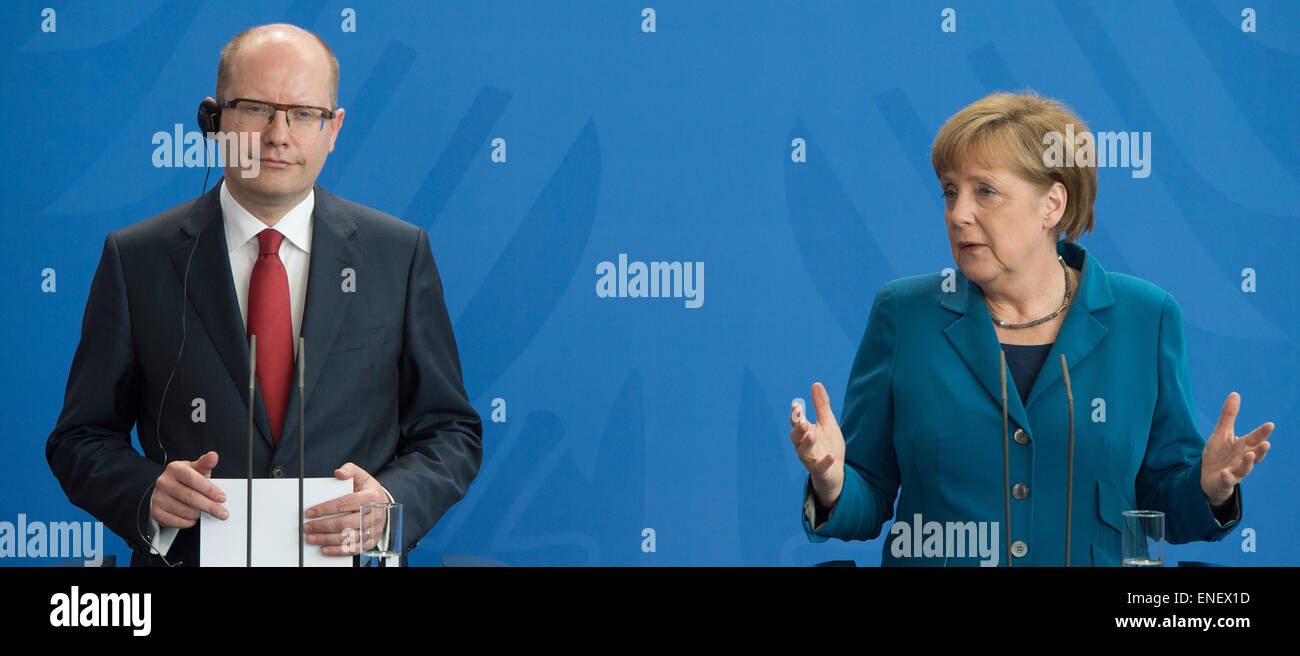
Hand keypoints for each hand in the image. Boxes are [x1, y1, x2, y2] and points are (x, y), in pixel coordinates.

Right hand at [151, 451, 227, 528]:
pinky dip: (189, 522)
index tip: (223, 498)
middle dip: (210, 507)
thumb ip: (205, 464)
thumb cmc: (186, 479)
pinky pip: (177, 522)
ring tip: (206, 512)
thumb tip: (213, 456)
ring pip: (185, 511)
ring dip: (199, 514)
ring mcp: (158, 498)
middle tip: (223, 513)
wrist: (166, 490)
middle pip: (191, 497)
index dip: (210, 490)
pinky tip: (194, 517)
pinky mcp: (156, 512)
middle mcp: (163, 482)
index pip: (194, 480)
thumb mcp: (195, 469)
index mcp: (174, 468)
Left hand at [303, 462, 390, 555]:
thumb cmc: (368, 490)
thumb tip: (338, 473)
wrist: (383, 504)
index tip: (310, 512)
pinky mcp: (371, 541)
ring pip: (348, 538)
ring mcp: (373, 530)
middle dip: (322, 526)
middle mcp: (374, 515)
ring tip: (311, 538)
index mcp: (371, 497)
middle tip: (307, 527)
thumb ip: (349, 470)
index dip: (325, 509)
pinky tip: (325, 549)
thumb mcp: (361, 475)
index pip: (344, 504)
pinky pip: (354, 549)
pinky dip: (338, 551)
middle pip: (344, 523)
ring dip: (326, 539)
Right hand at [789, 382, 845, 508]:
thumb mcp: (827, 423)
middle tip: (802, 421)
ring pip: (804, 453)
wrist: (836, 471)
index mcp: (805, 433)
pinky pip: (820, 468)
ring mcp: (812, 460)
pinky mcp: (821, 471)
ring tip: (812, 435)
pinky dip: (824, 462)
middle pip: (796, 438)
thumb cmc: (828, 445)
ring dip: (807, 444)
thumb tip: (816, 384)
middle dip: (798, 430)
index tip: (797, 406)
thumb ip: (821, 406)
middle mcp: (804, 446)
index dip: (796, 416)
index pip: (797, 423)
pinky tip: (830, 456)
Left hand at [1201, 392, 1273, 506]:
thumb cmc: (1219, 454)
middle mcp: (1243, 459)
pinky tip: (1225, 472)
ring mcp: (1235, 472)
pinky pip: (1227, 480)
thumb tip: (1235, 393)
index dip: (1262, 432)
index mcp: (1244, 446)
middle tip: (1266, 443)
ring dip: (1248, 463)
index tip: (1270, 424)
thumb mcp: (1222, 433)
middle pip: (1255, 455)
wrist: (1208, 476)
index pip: (1255, 438)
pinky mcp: (1224, 482)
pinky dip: (1227, 477)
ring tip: (1249, 455)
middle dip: (1261, 450)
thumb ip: (1229, 415)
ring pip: (1244, 469)